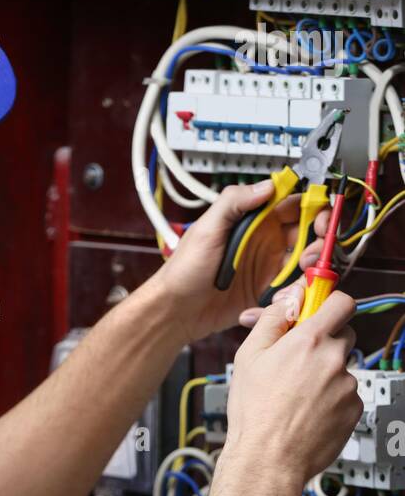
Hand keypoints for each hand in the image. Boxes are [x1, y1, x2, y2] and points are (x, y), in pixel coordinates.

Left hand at [149, 180, 330, 340]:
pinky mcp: (266, 292)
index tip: (320, 214)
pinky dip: (297, 288)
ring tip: (304, 267)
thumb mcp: (207, 228)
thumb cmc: (184, 269)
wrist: (176, 311)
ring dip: (312, 262)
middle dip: (319, 235)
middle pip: (307, 231)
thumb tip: (267, 185)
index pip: (293, 204)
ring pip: (305, 259)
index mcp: (252, 221)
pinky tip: (288, 291)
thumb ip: (235, 202)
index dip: (312, 205)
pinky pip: (293, 287)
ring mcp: (267, 267)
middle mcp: (264, 242)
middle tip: (317, 243)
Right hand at [225, 283, 361, 485]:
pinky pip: (346, 394)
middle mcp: (333, 360)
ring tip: (297, 396)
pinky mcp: (354, 409)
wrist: (268, 460)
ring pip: (341, 368)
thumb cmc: (255, 413)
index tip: (322, 309)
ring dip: (325, 375)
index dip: (331, 303)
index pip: (341, 301)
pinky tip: (308, 411)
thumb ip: (272, 320)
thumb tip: (289, 300)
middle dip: (324, 342)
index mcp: (309, 341)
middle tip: (300, 360)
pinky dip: (331, 399)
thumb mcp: (249, 357)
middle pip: (343, 334)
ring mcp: (347, 386)